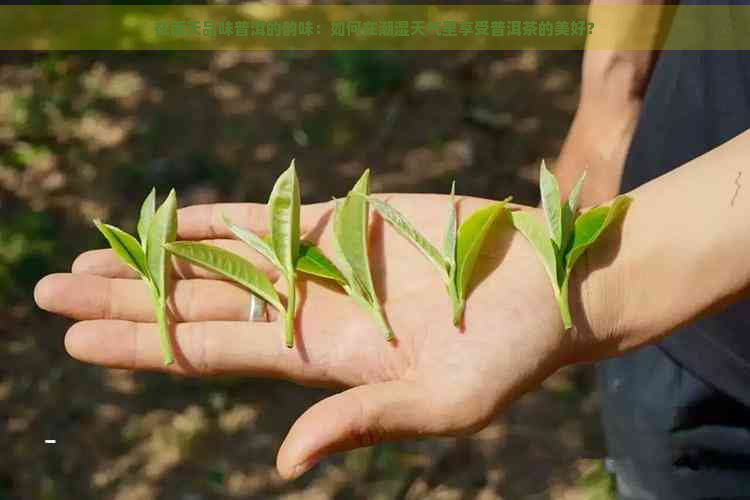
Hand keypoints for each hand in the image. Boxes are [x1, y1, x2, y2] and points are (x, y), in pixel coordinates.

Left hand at [34, 194, 612, 478]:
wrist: (545, 286)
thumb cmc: (507, 355)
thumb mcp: (442, 405)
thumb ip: (361, 422)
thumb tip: (283, 464)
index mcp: (322, 361)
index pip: (214, 355)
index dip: (147, 347)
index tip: (80, 343)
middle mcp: (307, 312)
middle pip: (198, 309)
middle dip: (126, 304)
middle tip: (49, 296)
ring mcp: (321, 264)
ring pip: (218, 261)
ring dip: (154, 260)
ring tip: (85, 261)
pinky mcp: (344, 222)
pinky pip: (265, 218)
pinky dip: (213, 218)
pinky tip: (165, 219)